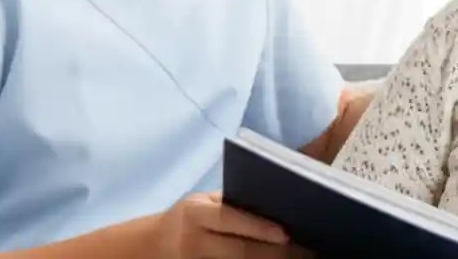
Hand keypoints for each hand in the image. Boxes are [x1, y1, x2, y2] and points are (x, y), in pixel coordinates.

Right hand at [155, 192, 310, 258]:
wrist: (151, 246)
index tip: (286, 234)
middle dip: (275, 254)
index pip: (229, 219)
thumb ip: (231, 204)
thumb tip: (276, 204)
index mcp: (195, 213)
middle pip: (239, 252)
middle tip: (306, 252)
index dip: (258, 228)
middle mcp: (193, 241)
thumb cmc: (187, 218)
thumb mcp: (202, 203)